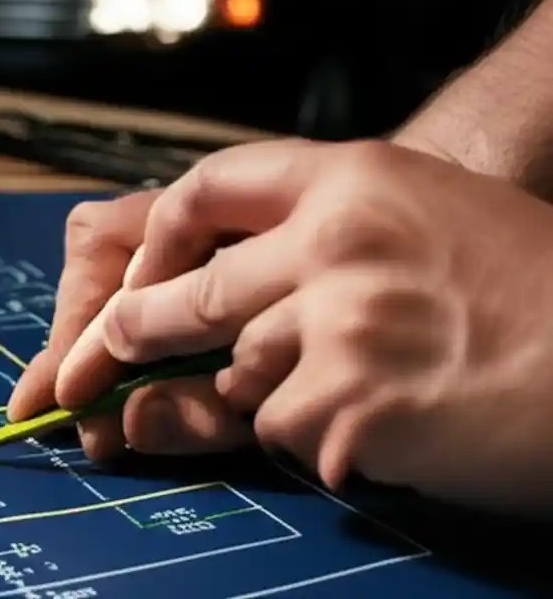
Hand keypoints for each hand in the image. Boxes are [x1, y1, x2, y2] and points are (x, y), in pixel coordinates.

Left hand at [50, 138, 552, 514]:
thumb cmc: (537, 293)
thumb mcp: (434, 214)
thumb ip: (330, 229)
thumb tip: (231, 280)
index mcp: (357, 178)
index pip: (207, 187)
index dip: (157, 238)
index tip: (137, 276)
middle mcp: (334, 241)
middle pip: (185, 293)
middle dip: (139, 333)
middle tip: (110, 354)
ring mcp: (336, 324)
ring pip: (239, 372)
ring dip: (276, 392)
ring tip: (371, 384)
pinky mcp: (345, 405)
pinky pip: (285, 433)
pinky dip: (320, 442)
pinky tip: (391, 428)